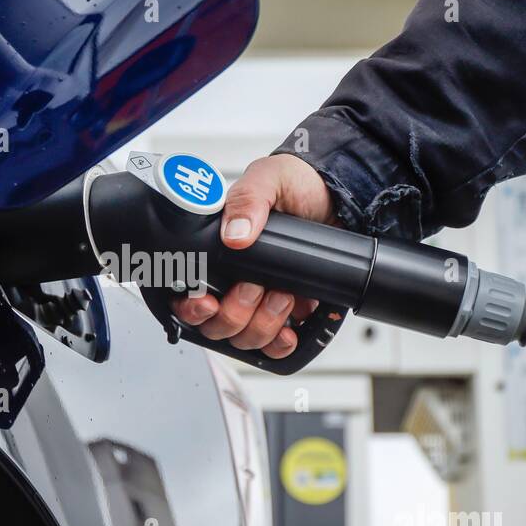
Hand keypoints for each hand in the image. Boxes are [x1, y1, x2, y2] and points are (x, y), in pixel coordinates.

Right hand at [173, 154, 334, 358]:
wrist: (338, 200)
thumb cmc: (296, 185)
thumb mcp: (269, 178)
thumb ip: (248, 200)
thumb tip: (235, 235)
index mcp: (215, 253)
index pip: (186, 297)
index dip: (192, 309)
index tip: (208, 302)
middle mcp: (232, 282)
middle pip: (215, 326)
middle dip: (236, 313)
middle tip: (255, 287)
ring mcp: (258, 301)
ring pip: (244, 339)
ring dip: (263, 323)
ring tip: (283, 295)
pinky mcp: (286, 313)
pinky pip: (272, 347)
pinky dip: (279, 345)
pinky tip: (289, 329)